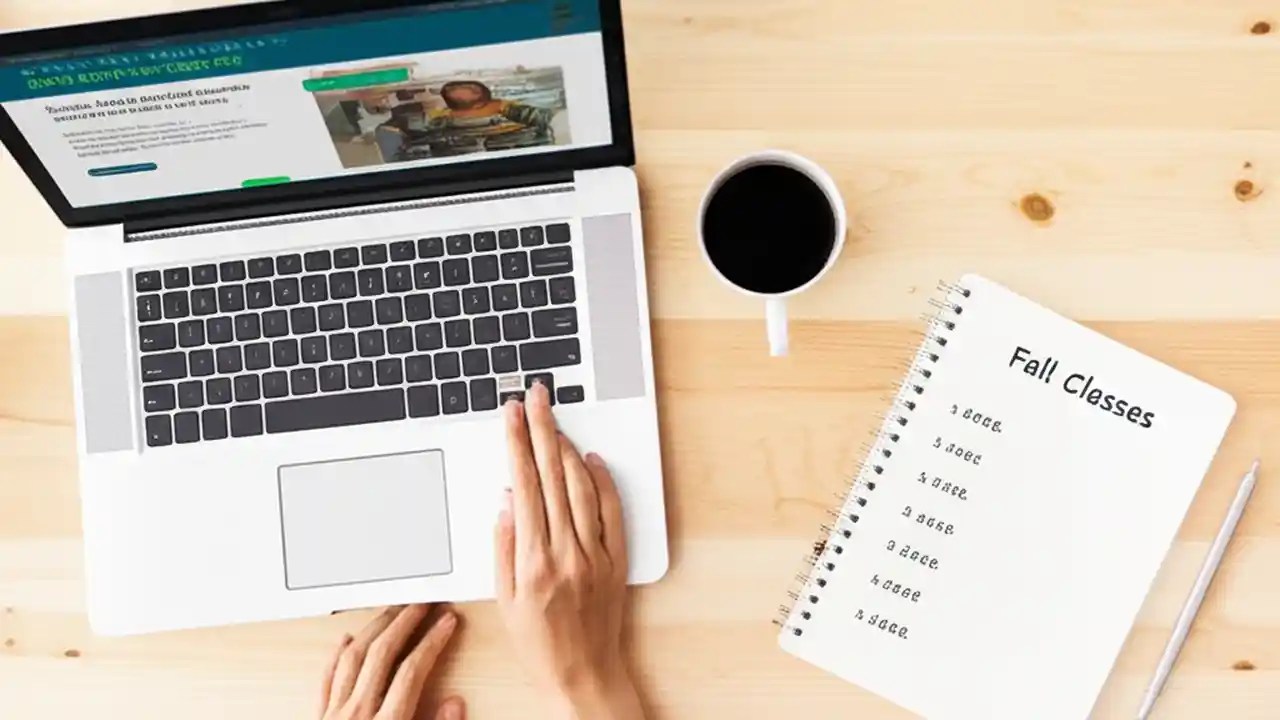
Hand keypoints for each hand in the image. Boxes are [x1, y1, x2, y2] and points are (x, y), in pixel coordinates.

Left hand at [320, 605, 463, 719]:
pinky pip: (326, 679)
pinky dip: (337, 656)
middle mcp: (357, 715)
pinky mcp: (318, 718)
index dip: (432, 642)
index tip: (446, 623)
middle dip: (404, 623)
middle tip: (420, 605)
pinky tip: (347, 640)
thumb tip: (455, 704)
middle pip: (381, 655)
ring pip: (352, 659)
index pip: (412, 672)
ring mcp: (334, 715)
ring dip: (373, 629)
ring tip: (390, 613)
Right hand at [495, 382, 644, 719]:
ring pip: (581, 485)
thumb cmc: (538, 642)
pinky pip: (611, 509)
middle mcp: (567, 550)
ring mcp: (595, 552)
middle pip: (552, 475)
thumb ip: (504, 546)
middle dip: (542, 429)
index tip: (512, 415)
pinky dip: (601, 480)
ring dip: (567, 447)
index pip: (524, 484)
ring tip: (555, 420)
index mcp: (533, 559)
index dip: (517, 444)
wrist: (584, 673)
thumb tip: (507, 500)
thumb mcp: (504, 599)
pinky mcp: (617, 558)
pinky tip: (590, 459)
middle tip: (536, 397)